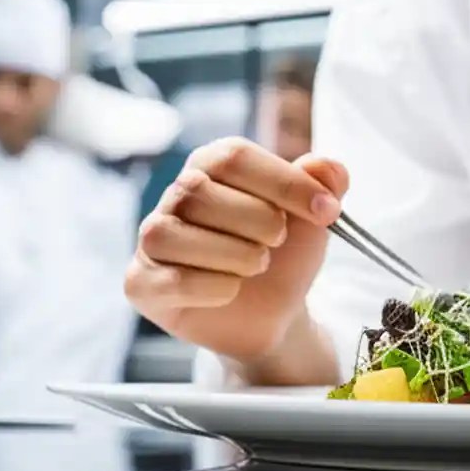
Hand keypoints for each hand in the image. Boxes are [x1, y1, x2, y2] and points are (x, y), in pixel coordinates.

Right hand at [125, 138, 346, 361]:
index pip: (234, 157)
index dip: (284, 183)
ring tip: (256, 266)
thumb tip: (328, 169)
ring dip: (235, 256)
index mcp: (211, 165)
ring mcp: (151, 239)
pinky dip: (213, 289)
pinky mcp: (141, 282)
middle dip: (259, 223)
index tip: (327, 212)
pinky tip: (230, 290)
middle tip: (277, 243)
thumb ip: (325, 182)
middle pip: (199, 192)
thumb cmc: (284, 255)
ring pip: (176, 236)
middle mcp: (174, 195)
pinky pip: (170, 280)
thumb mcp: (314, 217)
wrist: (273, 313)